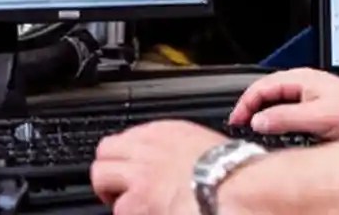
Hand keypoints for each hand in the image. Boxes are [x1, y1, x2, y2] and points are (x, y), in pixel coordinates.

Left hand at [91, 120, 230, 213]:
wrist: (238, 188)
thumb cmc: (232, 172)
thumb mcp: (204, 145)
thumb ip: (180, 149)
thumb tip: (178, 162)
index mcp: (166, 132)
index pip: (128, 136)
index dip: (127, 155)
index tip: (132, 166)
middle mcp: (147, 148)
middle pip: (105, 150)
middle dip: (110, 169)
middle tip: (120, 186)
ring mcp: (139, 174)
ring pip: (100, 174)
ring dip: (110, 190)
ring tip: (126, 203)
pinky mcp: (136, 201)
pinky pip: (117, 207)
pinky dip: (127, 213)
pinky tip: (144, 214)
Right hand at [227, 67, 338, 139]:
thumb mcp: (319, 117)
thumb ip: (286, 117)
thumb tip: (259, 120)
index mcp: (303, 79)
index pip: (262, 86)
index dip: (245, 102)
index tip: (236, 119)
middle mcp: (307, 84)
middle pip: (268, 92)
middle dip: (251, 107)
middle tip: (240, 125)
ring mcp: (313, 95)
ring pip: (278, 101)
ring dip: (264, 113)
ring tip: (254, 128)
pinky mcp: (319, 108)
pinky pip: (290, 110)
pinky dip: (278, 119)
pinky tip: (278, 132)